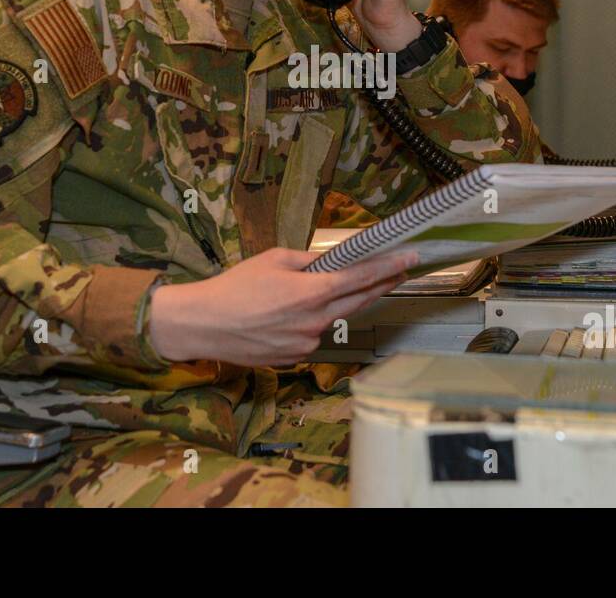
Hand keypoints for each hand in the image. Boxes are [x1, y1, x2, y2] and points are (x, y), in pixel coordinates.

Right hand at [148, 246, 417, 366]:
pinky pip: (312, 335)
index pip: (362, 278)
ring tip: (310, 292)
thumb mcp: (273, 259)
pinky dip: (309, 322)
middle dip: (382, 284)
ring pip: (332, 319)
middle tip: (400, 270)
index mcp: (312, 292)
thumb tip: (329, 262)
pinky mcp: (295, 357)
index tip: (411, 258)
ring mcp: (307, 343)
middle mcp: (315, 321)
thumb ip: (308, 260)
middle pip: (360, 301)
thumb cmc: (235, 286)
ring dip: (334, 304)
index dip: (390, 267)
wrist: (204, 324)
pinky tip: (284, 316)